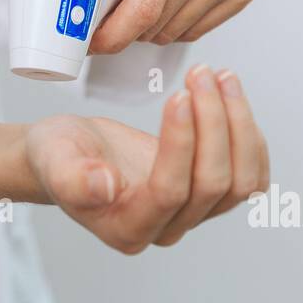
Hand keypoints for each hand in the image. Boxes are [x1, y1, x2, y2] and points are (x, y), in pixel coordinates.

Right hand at [25, 64, 268, 252]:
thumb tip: (102, 186)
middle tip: (201, 73)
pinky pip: (249, 178)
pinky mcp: (209, 195)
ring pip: (240, 183)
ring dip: (238, 126)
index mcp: (127, 228)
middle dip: (213, 123)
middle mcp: (165, 230)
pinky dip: (250, 138)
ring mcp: (192, 216)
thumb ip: (72, 177)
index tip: (178, 95)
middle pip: (212, 186)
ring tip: (221, 76)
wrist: (70, 152)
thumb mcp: (53, 158)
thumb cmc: (59, 154)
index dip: (180, 143)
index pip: (170, 191)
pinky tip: (232, 100)